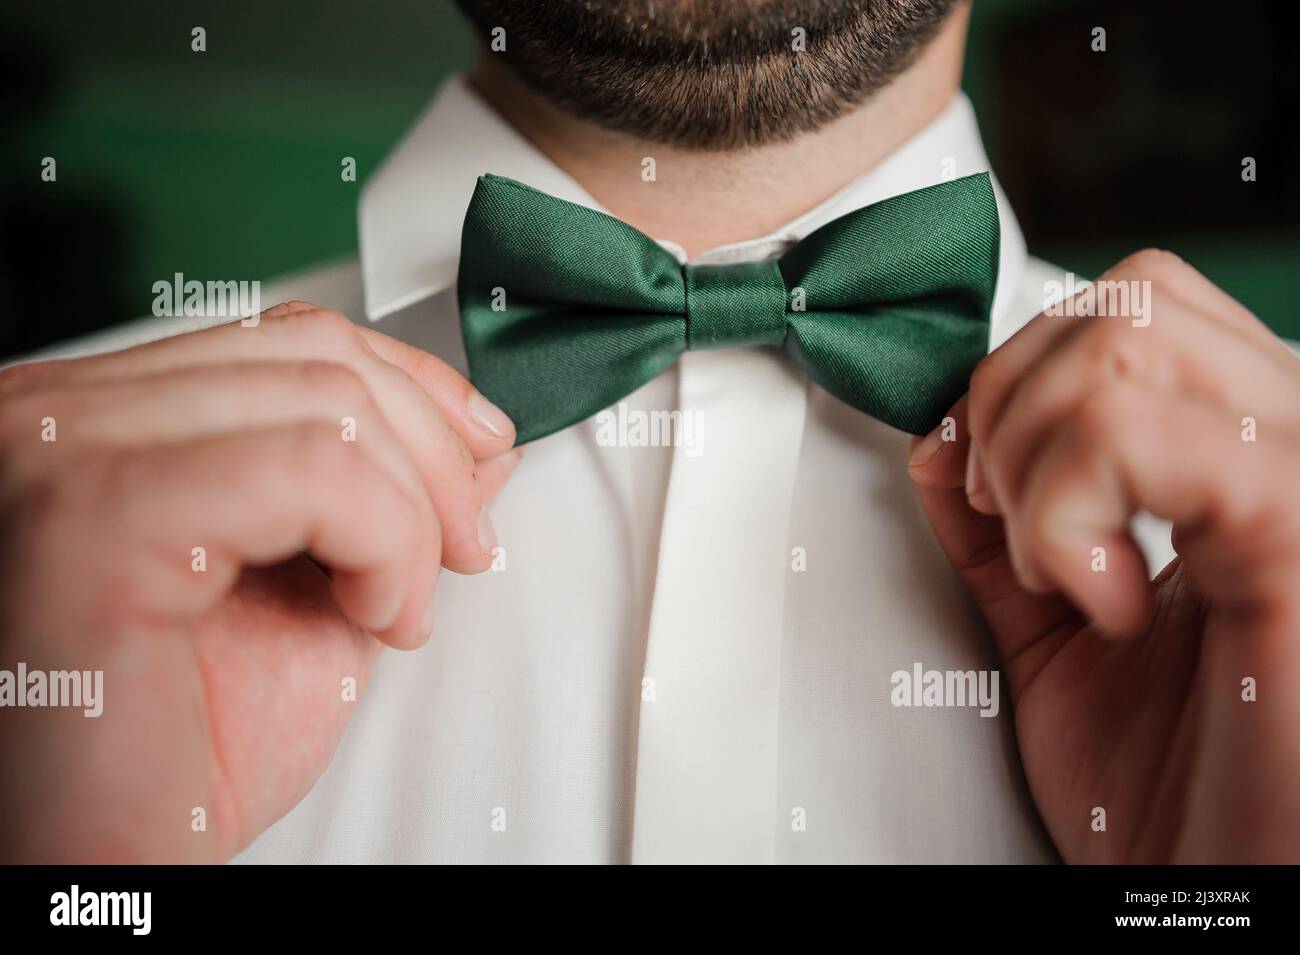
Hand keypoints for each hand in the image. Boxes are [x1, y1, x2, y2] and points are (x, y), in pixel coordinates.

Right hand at [0, 302, 519, 861]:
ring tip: (394, 610)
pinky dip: (384, 542)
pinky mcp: (94, 518)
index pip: (293, 339)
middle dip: (434, 460)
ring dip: (410, 516)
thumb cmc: (165, 754)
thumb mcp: (313, 598)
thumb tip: (480, 443)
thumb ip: (387, 506)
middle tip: (461, 555)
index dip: (416, 393)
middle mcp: (60, 414)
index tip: (479, 463)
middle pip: (318, 358)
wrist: (94, 861)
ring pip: (327, 402)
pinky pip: (311, 469)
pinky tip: (369, 616)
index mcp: (102, 420)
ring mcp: (62, 451)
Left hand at [908, 250, 1299, 862]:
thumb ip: (1008, 530)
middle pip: (1126, 294)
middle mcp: (1294, 445)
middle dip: (1011, 408)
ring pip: (1124, 330)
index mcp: (1249, 461)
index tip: (989, 494)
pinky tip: (1109, 605)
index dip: (1019, 379)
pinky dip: (1067, 511)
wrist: (1233, 893)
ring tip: (1071, 576)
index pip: (1134, 306)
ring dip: (1035, 463)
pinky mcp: (1298, 521)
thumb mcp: (1059, 641)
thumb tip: (934, 442)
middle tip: (1023, 531)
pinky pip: (1136, 424)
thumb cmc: (1184, 797)